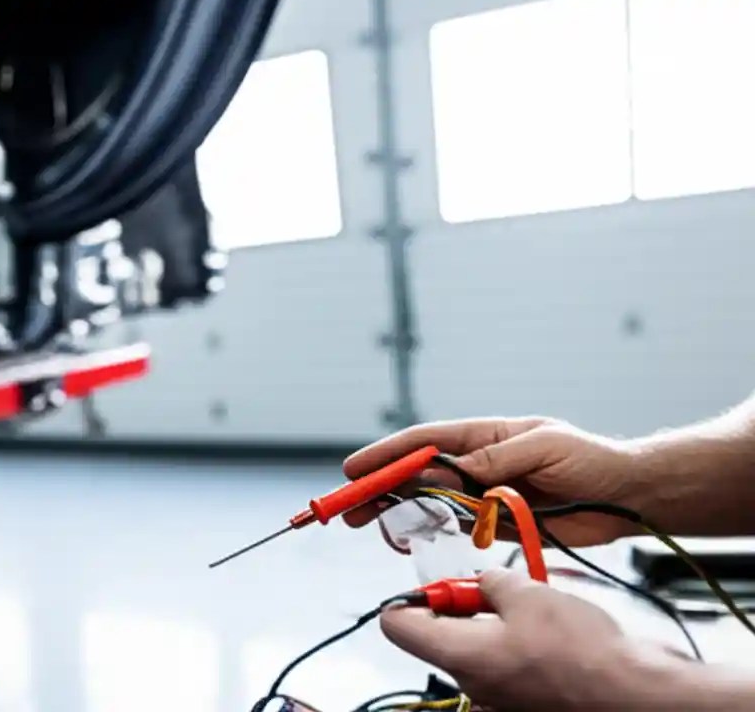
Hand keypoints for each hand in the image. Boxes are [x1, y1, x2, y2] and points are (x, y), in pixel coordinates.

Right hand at [343, 417, 644, 546]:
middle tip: (349, 509)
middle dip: (380, 490)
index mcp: (485, 437)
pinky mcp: (495, 523)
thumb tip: (450, 470)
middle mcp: (477, 464)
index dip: (387, 455)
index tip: (355, 470)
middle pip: (416, 475)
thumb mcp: (544, 447)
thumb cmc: (591, 460)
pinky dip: (430, 534)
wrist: (627, 496)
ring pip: (429, 504)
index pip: (425, 443)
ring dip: (399, 515)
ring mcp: (484, 494)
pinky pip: (455, 528)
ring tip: (372, 529)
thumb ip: (495, 460)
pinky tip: (410, 540)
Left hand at [381, 570, 667, 711]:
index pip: (397, 626)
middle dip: (464, 607)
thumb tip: (484, 582)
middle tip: (498, 590)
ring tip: (535, 609)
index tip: (437, 583)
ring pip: (480, 652)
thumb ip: (492, 582)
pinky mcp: (529, 704)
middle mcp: (473, 685)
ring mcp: (501, 699)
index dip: (409, 598)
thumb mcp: (529, 594)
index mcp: (458, 657)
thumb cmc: (583, 653)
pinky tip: (555, 634)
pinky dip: (522, 647)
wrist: (638, 697)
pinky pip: (510, 668)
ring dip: (498, 625)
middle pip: (441, 638)